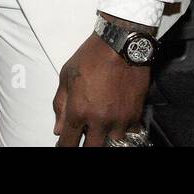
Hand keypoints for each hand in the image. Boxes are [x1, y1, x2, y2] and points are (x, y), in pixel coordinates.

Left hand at [52, 24, 149, 146]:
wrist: (120, 46)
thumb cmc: (92, 56)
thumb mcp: (66, 76)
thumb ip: (60, 104)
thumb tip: (58, 128)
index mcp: (79, 110)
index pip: (68, 142)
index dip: (64, 146)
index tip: (64, 144)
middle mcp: (99, 120)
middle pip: (92, 148)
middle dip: (86, 144)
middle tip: (85, 133)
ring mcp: (119, 120)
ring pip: (112, 140)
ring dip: (106, 134)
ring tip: (103, 119)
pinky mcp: (135, 115)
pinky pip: (128, 130)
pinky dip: (122, 126)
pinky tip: (117, 113)